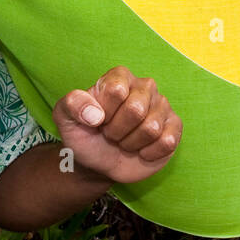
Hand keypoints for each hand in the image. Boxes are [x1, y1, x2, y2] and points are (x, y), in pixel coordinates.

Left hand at [52, 66, 181, 184]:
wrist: (98, 163)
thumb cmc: (84, 134)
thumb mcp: (65, 118)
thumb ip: (71, 105)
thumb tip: (94, 114)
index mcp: (119, 76)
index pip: (116, 91)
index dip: (104, 113)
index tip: (97, 119)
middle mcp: (144, 86)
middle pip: (136, 110)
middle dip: (117, 131)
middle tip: (111, 133)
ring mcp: (162, 106)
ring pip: (151, 128)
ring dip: (131, 143)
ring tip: (124, 141)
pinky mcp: (174, 127)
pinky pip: (167, 141)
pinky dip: (149, 153)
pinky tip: (141, 150)